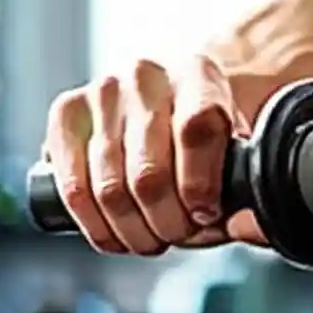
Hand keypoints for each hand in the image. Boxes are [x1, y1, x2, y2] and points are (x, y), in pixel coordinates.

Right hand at [40, 55, 265, 254]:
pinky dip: (97, 227)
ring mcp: (101, 92)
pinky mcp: (65, 113)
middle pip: (149, 171)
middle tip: (180, 234)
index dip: (200, 184)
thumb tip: (243, 224)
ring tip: (153, 239)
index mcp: (197, 72)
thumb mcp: (236, 146)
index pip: (196, 129)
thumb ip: (247, 183)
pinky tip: (117, 237)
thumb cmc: (205, 134)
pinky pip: (74, 189)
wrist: (158, 103)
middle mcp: (146, 75)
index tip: (206, 214)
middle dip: (168, 221)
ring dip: (134, 231)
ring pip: (110, 188)